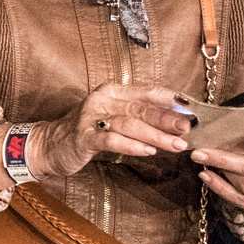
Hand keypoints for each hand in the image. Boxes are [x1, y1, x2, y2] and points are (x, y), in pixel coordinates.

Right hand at [29, 81, 197, 178]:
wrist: (50, 144)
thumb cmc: (89, 131)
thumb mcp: (115, 118)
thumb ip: (141, 117)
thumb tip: (178, 121)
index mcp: (113, 91)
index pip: (147, 91)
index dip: (170, 99)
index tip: (192, 108)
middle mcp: (102, 100)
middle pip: (140, 108)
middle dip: (167, 118)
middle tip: (189, 128)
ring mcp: (91, 118)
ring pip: (129, 124)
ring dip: (155, 135)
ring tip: (175, 145)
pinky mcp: (83, 137)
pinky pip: (110, 140)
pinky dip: (131, 145)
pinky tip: (148, 151)